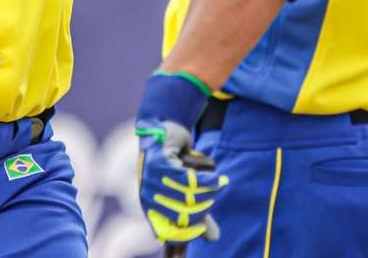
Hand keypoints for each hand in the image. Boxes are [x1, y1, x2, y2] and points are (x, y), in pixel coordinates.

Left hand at [135, 72, 225, 246]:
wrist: (163, 128)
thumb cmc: (175, 162)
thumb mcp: (186, 190)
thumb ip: (199, 213)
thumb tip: (214, 239)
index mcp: (152, 208)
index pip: (168, 234)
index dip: (185, 238)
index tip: (199, 238)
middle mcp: (149, 197)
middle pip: (184, 216)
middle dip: (205, 207)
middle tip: (215, 193)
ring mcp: (152, 180)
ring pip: (188, 196)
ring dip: (208, 190)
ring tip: (218, 182)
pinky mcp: (160, 163)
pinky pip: (188, 178)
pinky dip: (205, 178)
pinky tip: (216, 177)